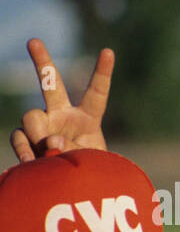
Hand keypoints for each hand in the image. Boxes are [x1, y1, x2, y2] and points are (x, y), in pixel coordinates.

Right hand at [10, 38, 112, 161]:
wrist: (75, 191)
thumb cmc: (91, 173)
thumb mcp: (92, 161)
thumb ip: (75, 148)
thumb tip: (51, 140)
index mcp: (88, 117)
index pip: (96, 92)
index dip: (102, 72)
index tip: (109, 51)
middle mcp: (62, 116)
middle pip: (50, 84)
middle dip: (41, 61)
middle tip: (33, 40)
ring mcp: (42, 126)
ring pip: (30, 117)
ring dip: (38, 134)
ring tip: (50, 153)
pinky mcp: (27, 140)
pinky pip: (19, 137)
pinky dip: (25, 150)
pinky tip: (33, 162)